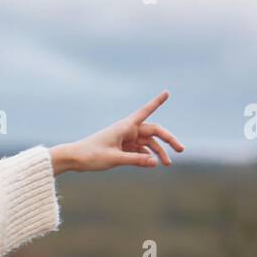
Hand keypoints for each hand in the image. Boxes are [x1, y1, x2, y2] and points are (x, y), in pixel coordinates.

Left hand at [51, 91, 183, 172]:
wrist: (74, 159)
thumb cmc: (91, 155)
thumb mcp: (115, 159)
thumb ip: (136, 160)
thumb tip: (156, 162)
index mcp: (125, 126)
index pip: (145, 111)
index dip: (157, 102)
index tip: (167, 92)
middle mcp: (127, 130)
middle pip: (153, 131)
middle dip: (167, 140)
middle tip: (181, 150)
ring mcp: (125, 139)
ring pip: (147, 143)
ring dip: (158, 152)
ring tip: (167, 164)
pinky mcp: (122, 148)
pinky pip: (139, 150)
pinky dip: (147, 156)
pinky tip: (153, 164)